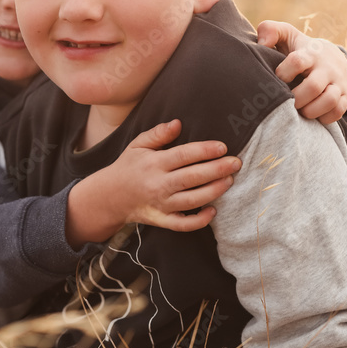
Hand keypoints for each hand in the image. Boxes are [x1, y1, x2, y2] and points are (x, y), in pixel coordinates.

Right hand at [66, 120, 239, 246]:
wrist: (110, 196)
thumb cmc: (129, 167)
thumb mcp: (138, 145)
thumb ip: (158, 134)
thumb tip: (178, 123)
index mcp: (153, 163)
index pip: (183, 155)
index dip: (204, 150)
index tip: (222, 147)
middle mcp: (158, 184)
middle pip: (192, 177)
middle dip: (217, 170)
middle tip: (236, 163)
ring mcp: (161, 204)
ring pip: (192, 200)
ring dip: (214, 191)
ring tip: (229, 180)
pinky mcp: (162, 220)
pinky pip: (183, 224)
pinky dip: (199, 220)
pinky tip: (213, 210)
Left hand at [257, 20, 346, 123]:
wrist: (332, 57)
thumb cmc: (299, 49)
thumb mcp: (286, 35)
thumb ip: (270, 31)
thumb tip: (262, 43)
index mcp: (310, 53)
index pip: (297, 62)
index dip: (283, 73)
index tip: (277, 79)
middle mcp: (327, 68)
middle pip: (313, 87)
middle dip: (296, 99)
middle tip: (286, 102)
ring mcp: (338, 83)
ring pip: (330, 101)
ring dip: (310, 111)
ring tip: (298, 110)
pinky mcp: (345, 96)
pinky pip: (338, 112)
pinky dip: (324, 118)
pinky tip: (312, 115)